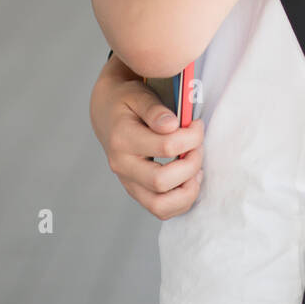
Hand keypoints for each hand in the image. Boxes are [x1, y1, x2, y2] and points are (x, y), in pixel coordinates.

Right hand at [90, 55, 204, 219]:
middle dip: (191, 164)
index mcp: (122, 138)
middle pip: (162, 182)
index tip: (197, 124)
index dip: (192, 136)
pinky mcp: (136, 191)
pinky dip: (181, 200)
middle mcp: (122, 165)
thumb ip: (155, 109)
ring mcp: (128, 182)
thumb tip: (172, 125)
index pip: (166, 146)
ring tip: (195, 168)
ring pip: (160, 206)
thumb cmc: (127, 101)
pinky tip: (189, 178)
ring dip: (187, 190)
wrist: (106, 111)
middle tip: (197, 146)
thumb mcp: (139, 94)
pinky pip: (161, 209)